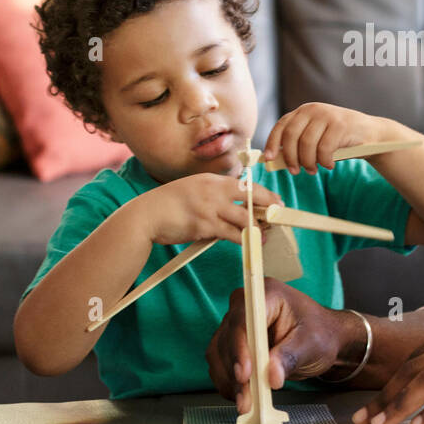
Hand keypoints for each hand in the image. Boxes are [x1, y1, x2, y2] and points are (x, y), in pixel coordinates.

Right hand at [137, 173, 282, 246]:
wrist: (146, 216)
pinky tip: (250, 243)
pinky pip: (231, 234)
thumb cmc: (168, 205)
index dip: (263, 193)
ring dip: (258, 228)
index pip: (245, 184)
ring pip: (244, 218)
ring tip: (264, 235)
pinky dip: (243, 240)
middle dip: (268, 205)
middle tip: (277, 214)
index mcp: (211, 180)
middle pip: (251, 195)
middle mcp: (213, 190)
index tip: (274, 200)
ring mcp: (210, 208)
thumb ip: (212, 194)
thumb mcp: (192, 189)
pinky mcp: (205, 226)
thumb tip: (232, 206)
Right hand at [206, 279, 353, 413]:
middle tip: (247, 399)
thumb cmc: (319, 333)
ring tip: (246, 402)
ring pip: (219, 353)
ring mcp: (235, 324)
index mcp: (267, 295)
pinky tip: (241, 395)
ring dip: (229, 380)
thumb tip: (272, 376)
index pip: (243, 320)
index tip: (245, 374)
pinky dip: (228, 382)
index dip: (240, 348)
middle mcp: (245, 306)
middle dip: (236, 372)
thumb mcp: (312, 343)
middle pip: (228, 339)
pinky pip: (219, 364)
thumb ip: (290, 357)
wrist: (321, 338)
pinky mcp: (231, 343)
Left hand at [262, 102, 385, 174]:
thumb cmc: (338, 139)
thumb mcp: (315, 138)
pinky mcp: (340, 125)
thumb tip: (275, 159)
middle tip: (295, 171)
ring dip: (308, 162)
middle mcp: (313, 110)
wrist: (369, 133)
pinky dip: (324, 161)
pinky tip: (329, 164)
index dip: (272, 143)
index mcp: (303, 112)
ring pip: (307, 144)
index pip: (281, 126)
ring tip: (314, 170)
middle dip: (291, 157)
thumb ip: (297, 144)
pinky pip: (324, 149)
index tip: (269, 159)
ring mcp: (327, 115)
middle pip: (291, 136)